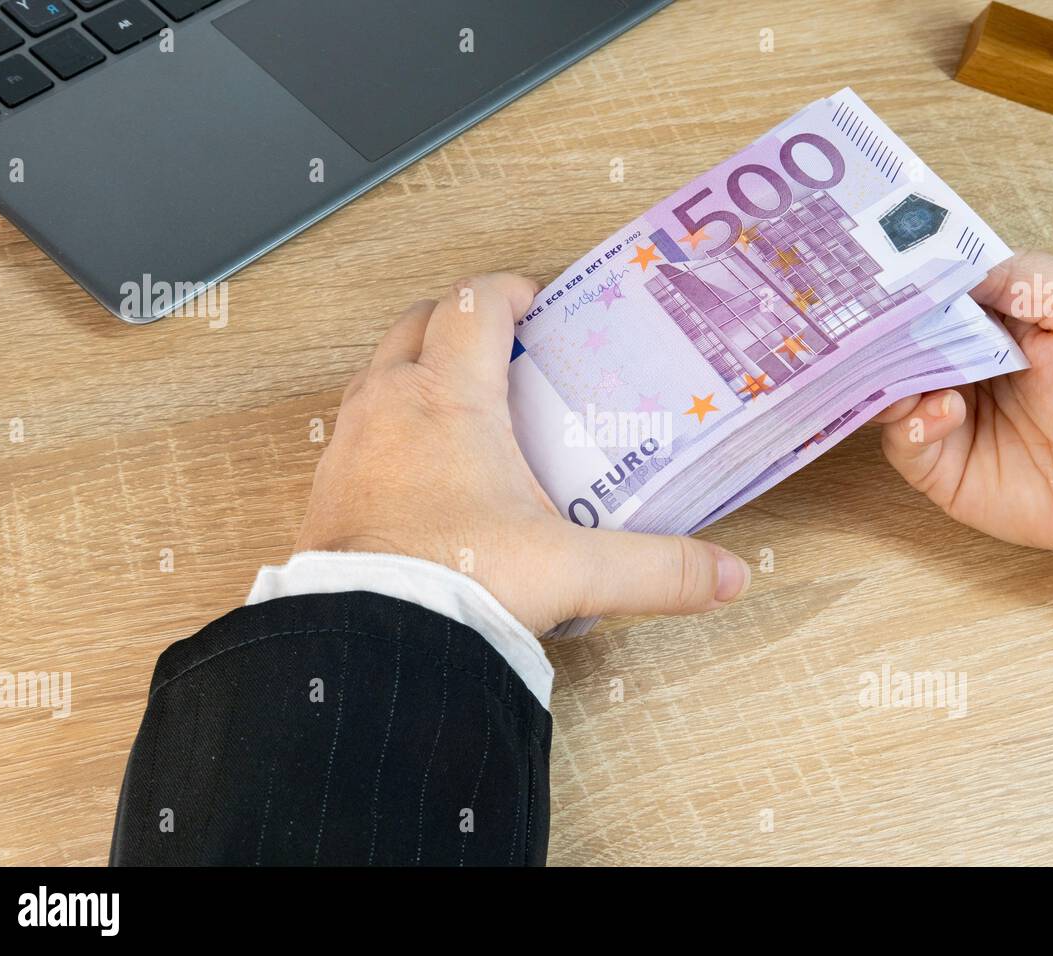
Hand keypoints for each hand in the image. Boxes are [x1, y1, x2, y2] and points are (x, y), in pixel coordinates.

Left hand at [294, 273, 750, 634]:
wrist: (369, 643)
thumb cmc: (458, 585)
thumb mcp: (573, 570)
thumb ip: (657, 569)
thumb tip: (724, 576)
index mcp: (450, 398)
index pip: (474, 303)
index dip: (508, 291)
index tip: (537, 304)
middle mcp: (391, 404)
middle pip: (419, 321)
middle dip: (460, 320)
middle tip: (505, 347)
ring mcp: (351, 442)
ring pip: (379, 369)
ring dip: (418, 368)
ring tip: (466, 404)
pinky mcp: (328, 485)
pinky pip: (357, 427)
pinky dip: (389, 425)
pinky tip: (422, 467)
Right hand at [874, 250, 1052, 556]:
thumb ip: (1023, 276)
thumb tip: (953, 267)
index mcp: (993, 320)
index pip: (931, 293)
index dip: (907, 283)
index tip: (884, 273)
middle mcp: (963, 365)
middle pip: (898, 341)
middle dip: (881, 331)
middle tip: (869, 323)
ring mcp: (948, 416)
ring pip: (887, 390)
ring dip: (886, 377)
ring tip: (903, 371)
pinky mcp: (943, 468)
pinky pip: (902, 443)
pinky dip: (909, 424)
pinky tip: (944, 412)